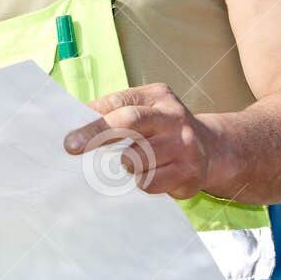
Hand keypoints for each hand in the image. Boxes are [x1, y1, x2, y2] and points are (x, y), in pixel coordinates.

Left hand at [62, 83, 219, 198]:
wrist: (211, 148)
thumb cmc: (160, 129)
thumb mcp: (142, 109)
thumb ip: (110, 111)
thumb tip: (72, 121)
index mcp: (157, 96)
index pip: (119, 104)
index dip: (92, 121)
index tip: (69, 141)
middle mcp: (173, 117)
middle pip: (130, 122)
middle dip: (98, 135)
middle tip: (73, 149)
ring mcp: (185, 145)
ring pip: (137, 158)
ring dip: (125, 164)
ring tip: (131, 163)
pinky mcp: (191, 172)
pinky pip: (151, 183)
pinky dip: (142, 182)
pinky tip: (148, 176)